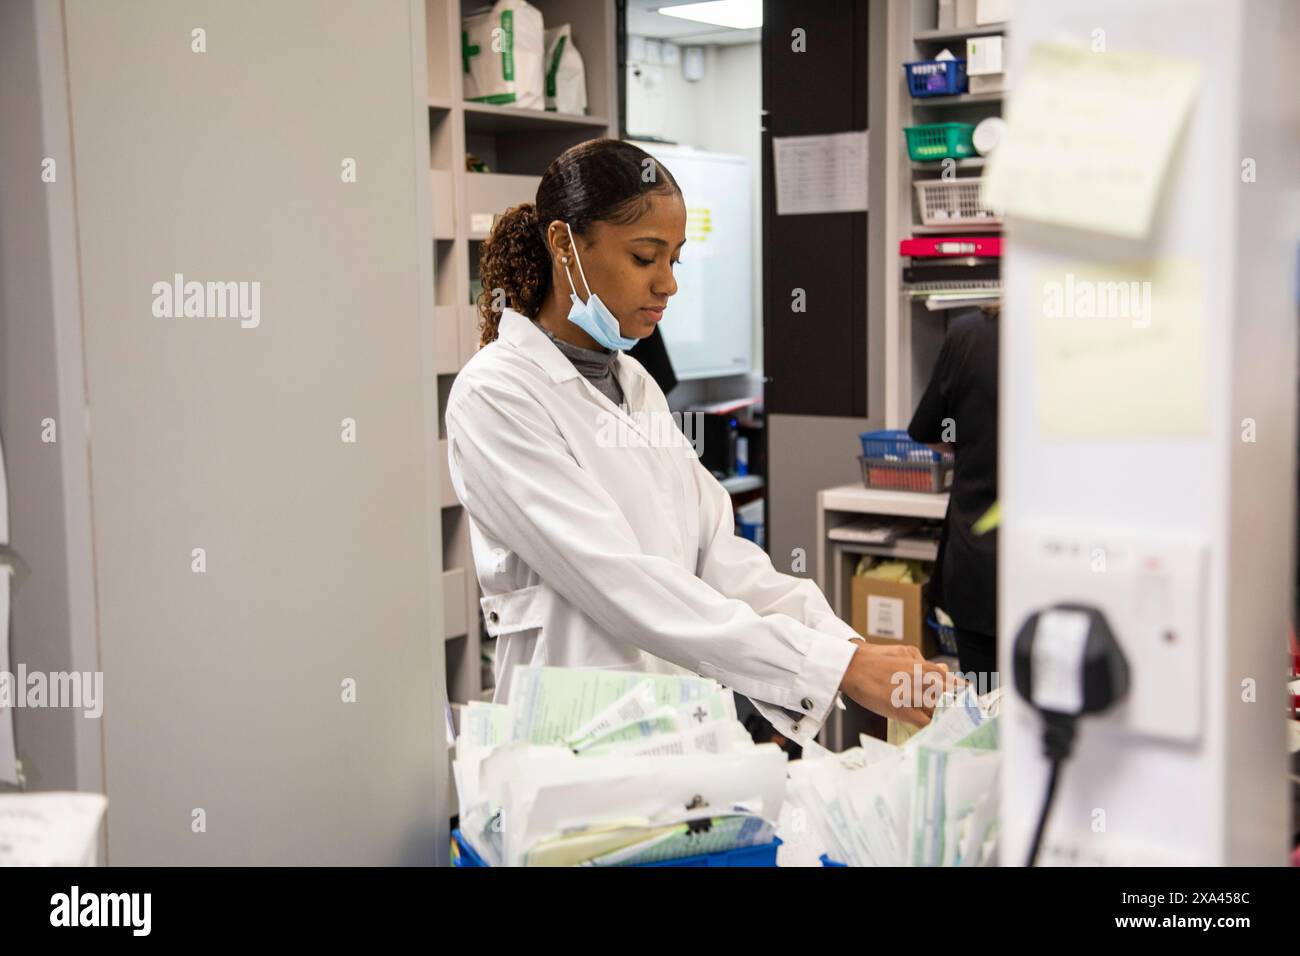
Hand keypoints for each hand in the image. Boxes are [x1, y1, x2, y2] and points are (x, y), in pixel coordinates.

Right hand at [838, 639, 957, 726]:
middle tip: (961, 719)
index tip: (966, 704)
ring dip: (943, 719)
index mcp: (926, 667)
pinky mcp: (901, 710)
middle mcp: (924, 681)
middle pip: (950, 701)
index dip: (962, 697)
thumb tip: (943, 669)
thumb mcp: (904, 652)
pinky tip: (932, 731)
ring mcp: (913, 696)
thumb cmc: (876, 658)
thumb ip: (925, 662)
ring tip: (948, 727)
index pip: (955, 685)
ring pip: (938, 713)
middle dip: (956, 709)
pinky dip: (929, 728)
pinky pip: (924, 723)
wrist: (852, 666)